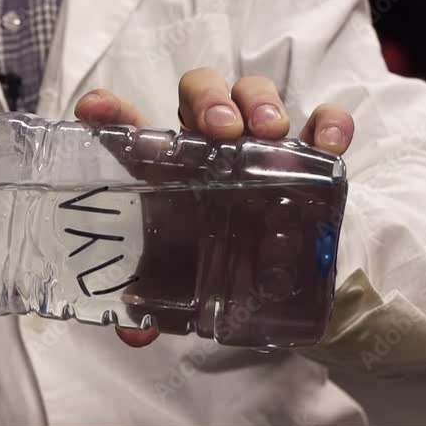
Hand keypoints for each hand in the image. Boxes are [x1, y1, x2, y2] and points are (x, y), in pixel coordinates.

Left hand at [73, 68, 355, 347]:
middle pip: (199, 92)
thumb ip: (149, 305)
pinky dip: (329, 122)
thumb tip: (134, 333)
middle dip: (208, 100)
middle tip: (219, 131)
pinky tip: (329, 139)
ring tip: (266, 134)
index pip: (131, 127)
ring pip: (253, 94)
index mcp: (161, 164)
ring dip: (259, 104)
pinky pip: (319, 122)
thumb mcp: (173, 278)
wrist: (262, 270)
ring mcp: (256, 142)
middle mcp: (205, 142)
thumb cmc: (202, 257)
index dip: (111, 113)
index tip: (96, 110)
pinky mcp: (305, 154)